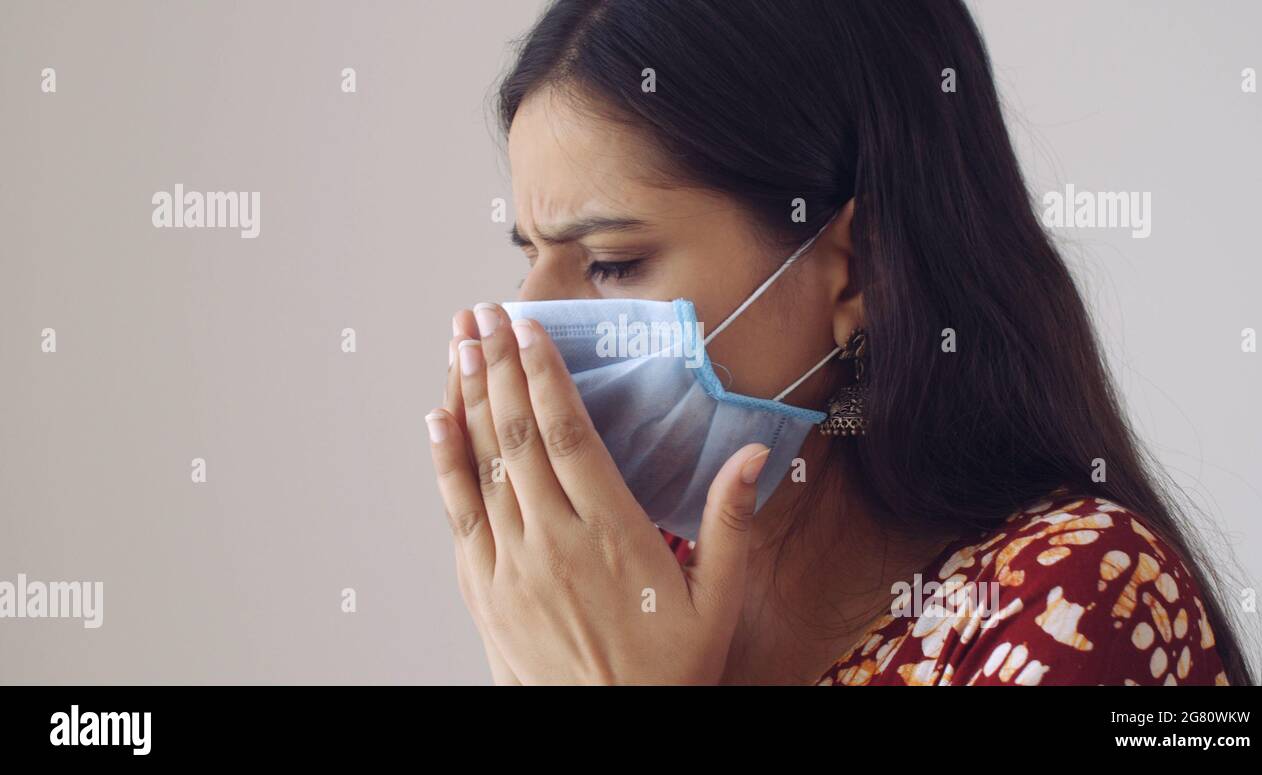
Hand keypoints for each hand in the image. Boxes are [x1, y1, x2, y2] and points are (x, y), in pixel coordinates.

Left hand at [425, 303, 770, 683]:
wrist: (611, 734)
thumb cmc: (669, 668)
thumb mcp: (717, 599)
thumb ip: (732, 522)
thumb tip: (756, 453)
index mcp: (612, 534)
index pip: (569, 435)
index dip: (545, 376)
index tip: (529, 329)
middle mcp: (553, 542)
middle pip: (517, 436)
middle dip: (497, 366)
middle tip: (482, 313)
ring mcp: (511, 566)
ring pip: (481, 465)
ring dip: (466, 398)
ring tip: (456, 343)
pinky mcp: (483, 591)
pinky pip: (458, 513)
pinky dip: (445, 462)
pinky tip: (436, 420)